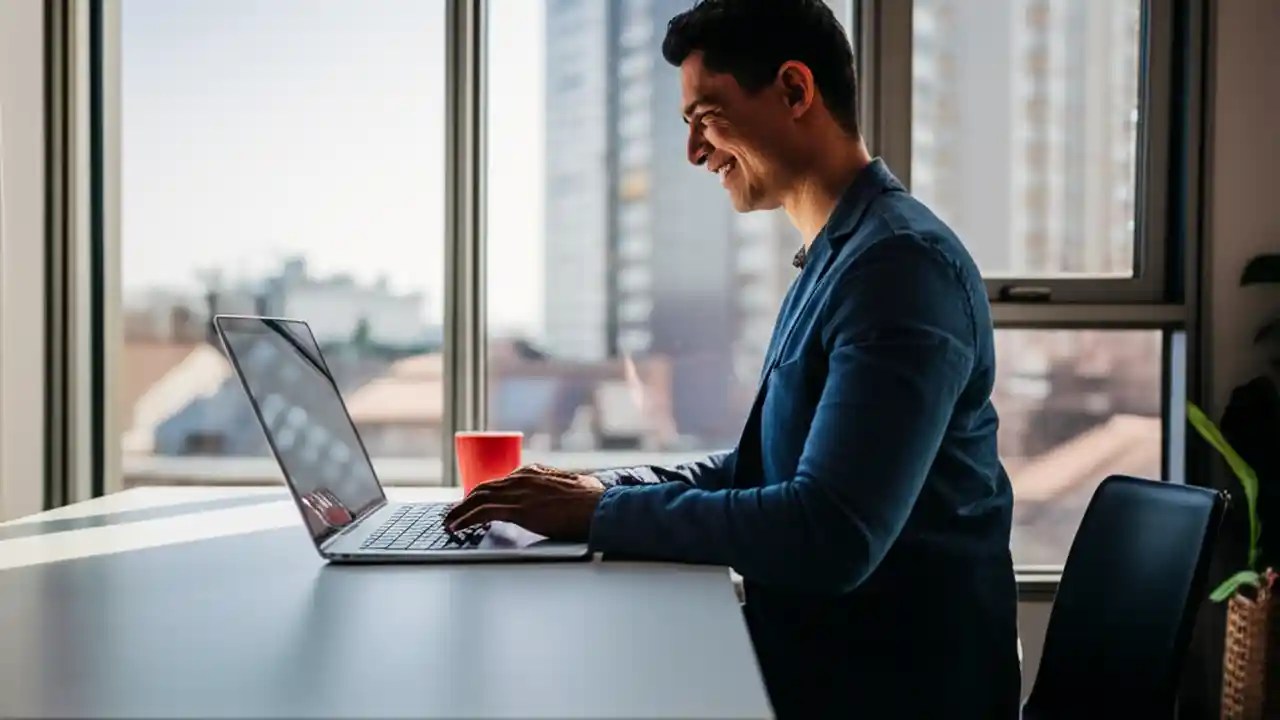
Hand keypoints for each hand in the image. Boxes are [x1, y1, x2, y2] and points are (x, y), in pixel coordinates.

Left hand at [444, 464, 605, 541]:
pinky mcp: (516, 509)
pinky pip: (482, 513)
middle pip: (485, 488)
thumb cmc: (593, 499)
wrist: (598, 507)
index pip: (501, 481)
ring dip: (459, 511)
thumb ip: (565, 484)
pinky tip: (456, 526)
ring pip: (478, 499)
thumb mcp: (577, 484)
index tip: (475, 501)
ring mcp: (517, 493)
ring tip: (448, 521)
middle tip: (454, 512)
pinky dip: (465, 519)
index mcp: (534, 472)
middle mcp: (521, 478)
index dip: (485, 492)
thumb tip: (572, 487)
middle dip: (466, 501)